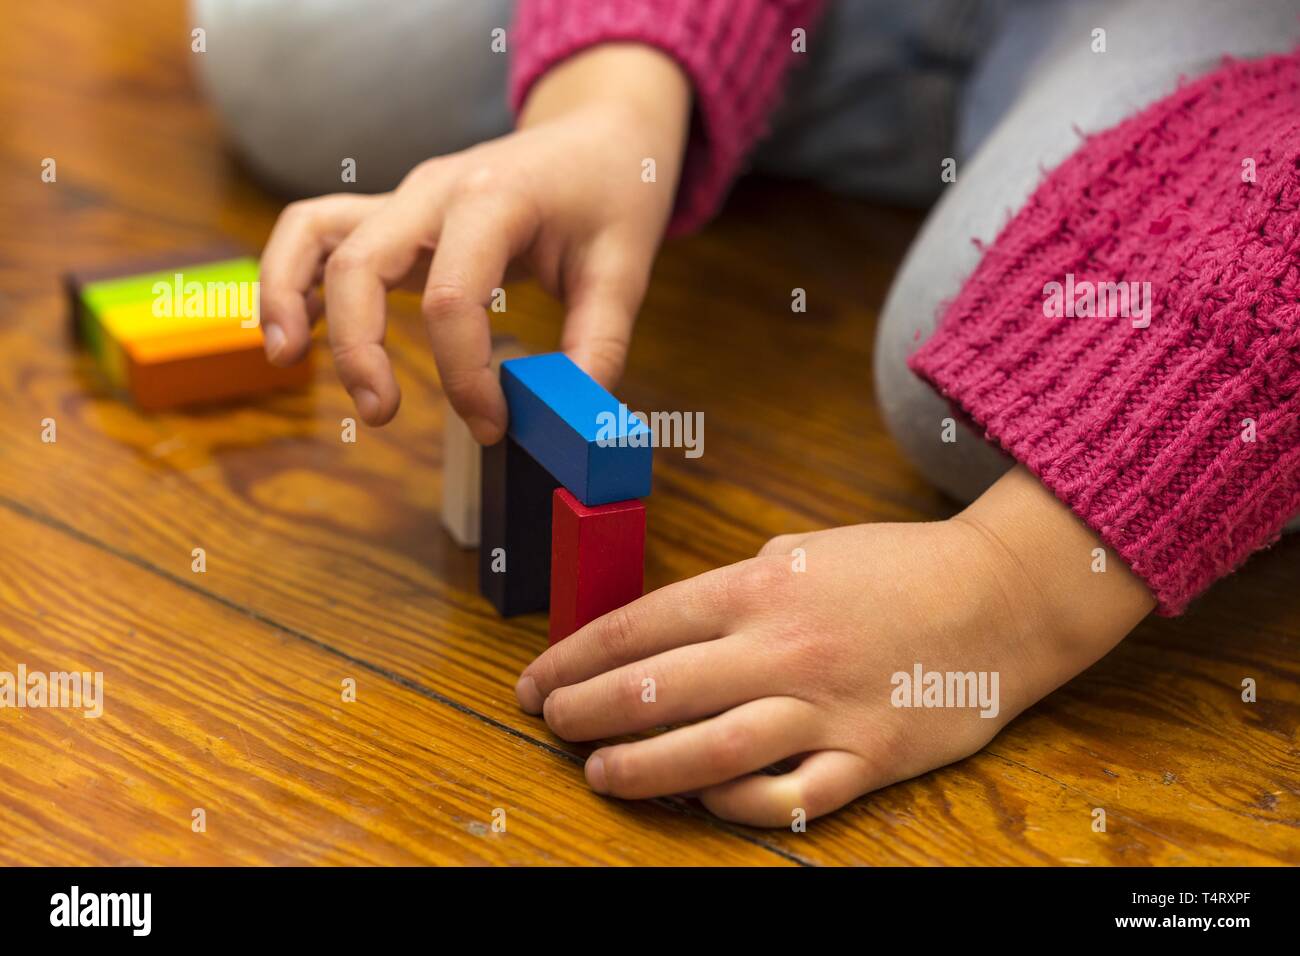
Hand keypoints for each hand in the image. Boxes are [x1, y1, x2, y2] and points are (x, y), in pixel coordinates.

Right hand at [258, 44, 690, 441]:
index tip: (494, 423)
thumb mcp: (625, 267)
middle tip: (381, 414)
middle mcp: (435, 190)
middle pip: (361, 264)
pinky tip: (290, 331)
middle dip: (358, 347)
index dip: (465, 374)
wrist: (599, 134)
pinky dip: (289, 273)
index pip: (454, 298)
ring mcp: (406, 196)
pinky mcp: (395, 213)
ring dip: (289, 294)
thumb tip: (569, 419)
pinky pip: (318, 230)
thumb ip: (598, 344)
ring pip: (316, 233)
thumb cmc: (612, 193)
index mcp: (494, 198)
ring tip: (287, 359)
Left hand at [515, 466, 1154, 825]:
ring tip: (599, 773)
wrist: (1001, 595)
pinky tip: (702, 799)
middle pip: (657, 690)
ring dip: (641, 768)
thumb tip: (671, 629)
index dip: (574, 657)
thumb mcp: (801, 551)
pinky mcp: (868, 757)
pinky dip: (734, 803)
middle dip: (586, 711)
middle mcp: (780, 649)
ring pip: (709, 751)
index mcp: (758, 588)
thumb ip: (736, 590)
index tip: (538, 679)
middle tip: (552, 724)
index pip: (639, 627)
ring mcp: (824, 708)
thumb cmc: (896, 566)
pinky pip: (787, 796)